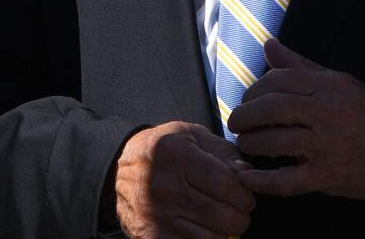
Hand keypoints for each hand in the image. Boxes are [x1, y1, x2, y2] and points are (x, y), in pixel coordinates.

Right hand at [114, 121, 252, 238]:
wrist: (117, 171)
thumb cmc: (163, 151)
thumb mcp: (191, 136)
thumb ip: (224, 152)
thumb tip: (247, 175)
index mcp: (177, 155)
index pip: (229, 185)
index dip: (244, 192)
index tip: (242, 193)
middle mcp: (165, 186)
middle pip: (226, 217)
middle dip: (239, 214)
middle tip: (233, 208)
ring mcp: (157, 216)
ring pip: (215, 238)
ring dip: (223, 230)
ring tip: (216, 216)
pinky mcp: (152, 237)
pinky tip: (199, 227)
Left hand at [229, 39, 364, 202]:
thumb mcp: (340, 82)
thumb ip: (300, 66)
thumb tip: (269, 45)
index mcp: (329, 86)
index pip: (278, 80)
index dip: (254, 89)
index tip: (246, 99)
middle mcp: (327, 113)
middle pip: (271, 109)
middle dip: (245, 114)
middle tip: (236, 121)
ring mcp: (327, 146)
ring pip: (274, 141)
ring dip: (250, 143)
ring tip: (243, 143)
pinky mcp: (328, 176)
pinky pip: (286, 181)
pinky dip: (261, 180)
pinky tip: (246, 176)